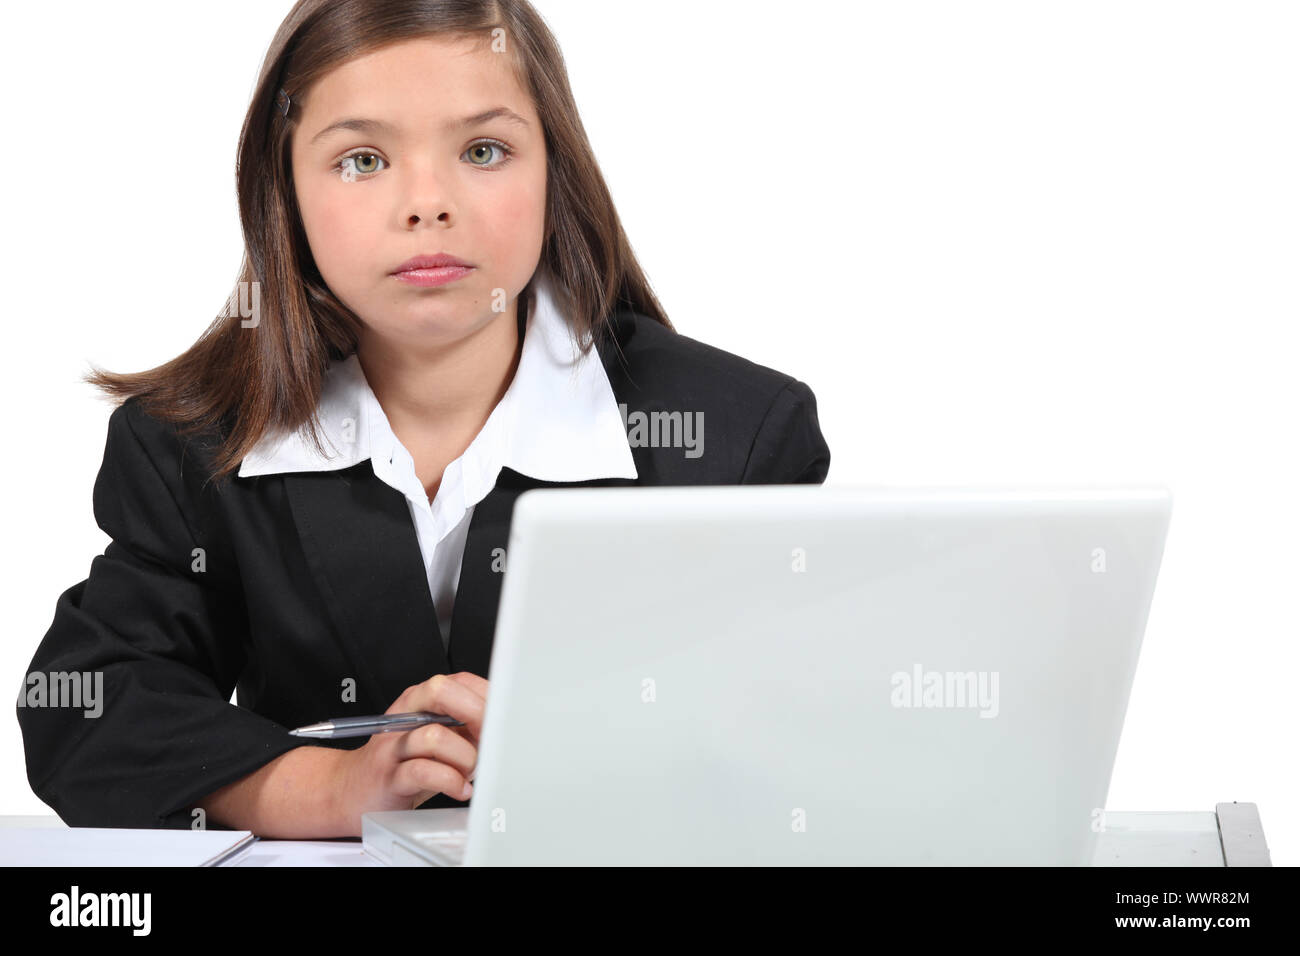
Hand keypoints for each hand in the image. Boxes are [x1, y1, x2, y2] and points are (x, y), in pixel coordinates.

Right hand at [332, 672, 488, 835]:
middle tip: (489, 741)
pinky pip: (423, 772)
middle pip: (442, 692)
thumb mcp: (435, 735)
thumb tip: (504, 725)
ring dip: (465, 758)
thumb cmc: (402, 763)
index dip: (486, 698)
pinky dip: (450, 782)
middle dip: (477, 716)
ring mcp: (393, 746)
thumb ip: (464, 725)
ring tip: (468, 772)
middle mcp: (404, 716)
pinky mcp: (389, 777)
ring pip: (436, 736)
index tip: (501, 720)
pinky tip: (459, 789)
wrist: (352, 790)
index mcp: (418, 701)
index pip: (459, 681)